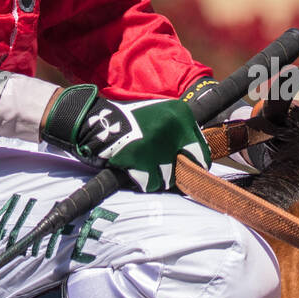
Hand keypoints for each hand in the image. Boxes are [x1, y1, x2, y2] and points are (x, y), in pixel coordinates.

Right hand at [41, 82, 212, 192]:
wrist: (97, 122)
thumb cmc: (130, 121)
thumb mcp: (160, 115)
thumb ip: (179, 133)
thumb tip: (198, 160)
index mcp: (181, 114)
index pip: (201, 151)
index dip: (193, 162)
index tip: (185, 167)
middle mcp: (173, 128)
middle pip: (187, 167)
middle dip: (176, 172)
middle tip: (163, 169)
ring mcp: (157, 145)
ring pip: (168, 178)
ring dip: (156, 176)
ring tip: (142, 164)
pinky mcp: (141, 160)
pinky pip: (150, 183)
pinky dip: (141, 180)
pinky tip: (132, 167)